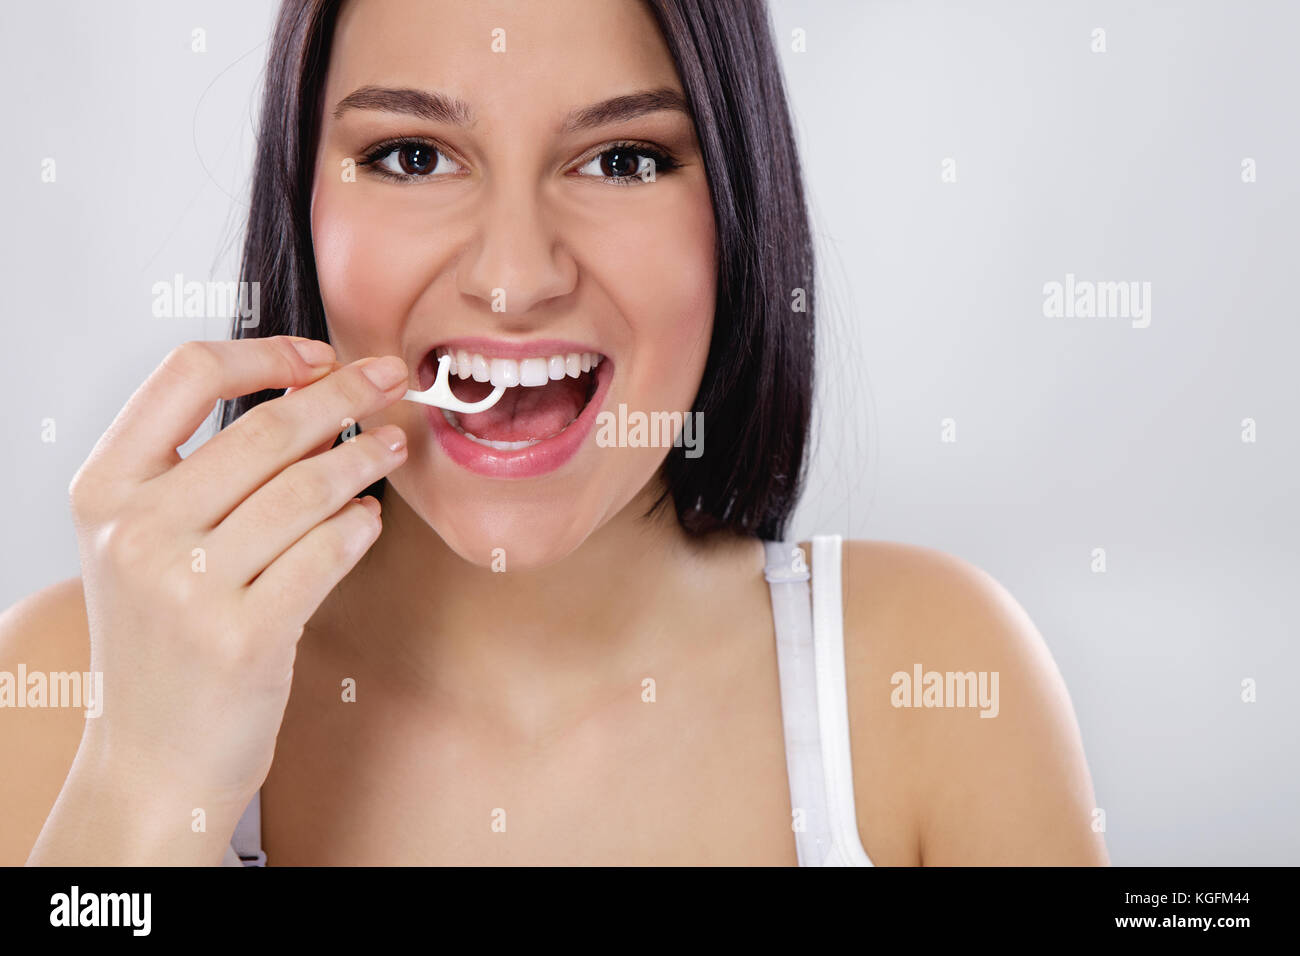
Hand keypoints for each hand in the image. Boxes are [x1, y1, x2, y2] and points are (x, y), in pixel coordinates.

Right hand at [51, 336, 408, 858]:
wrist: (151, 761)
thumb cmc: (163, 640)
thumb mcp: (148, 545)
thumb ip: (205, 472)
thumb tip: (312, 398)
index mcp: (104, 490)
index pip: (184, 374)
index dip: (264, 352)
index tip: (319, 357)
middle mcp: (137, 531)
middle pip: (266, 427)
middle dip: (345, 393)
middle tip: (392, 378)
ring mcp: (188, 586)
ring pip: (308, 487)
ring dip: (364, 456)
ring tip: (392, 446)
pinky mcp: (245, 636)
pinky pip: (328, 551)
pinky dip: (359, 525)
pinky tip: (369, 517)